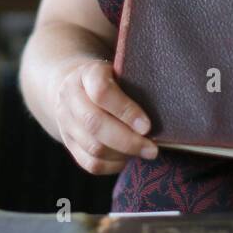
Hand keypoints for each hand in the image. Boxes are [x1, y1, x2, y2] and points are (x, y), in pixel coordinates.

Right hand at [50, 57, 158, 173]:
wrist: (73, 85)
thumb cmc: (109, 77)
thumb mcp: (119, 68)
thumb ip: (136, 79)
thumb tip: (166, 100)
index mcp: (86, 73)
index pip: (101, 92)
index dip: (125, 110)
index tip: (148, 125)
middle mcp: (70, 97)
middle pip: (95, 124)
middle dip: (127, 140)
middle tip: (152, 148)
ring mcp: (65, 121)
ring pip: (93, 146)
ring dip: (123, 154)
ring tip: (144, 152)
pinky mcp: (68, 143)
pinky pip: (90, 162)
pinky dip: (112, 165)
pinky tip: (128, 158)